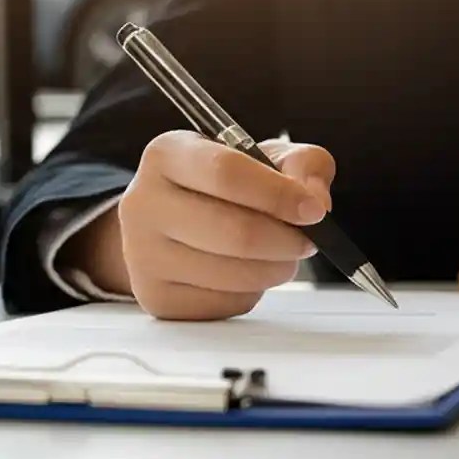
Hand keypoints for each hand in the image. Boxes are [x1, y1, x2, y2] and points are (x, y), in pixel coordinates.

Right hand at [67, 131, 333, 319]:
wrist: (168, 225)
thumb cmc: (221, 188)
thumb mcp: (262, 157)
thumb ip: (301, 164)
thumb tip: (315, 200)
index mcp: (167, 155)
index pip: (227, 172)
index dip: (279, 194)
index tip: (314, 210)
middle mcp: (143, 203)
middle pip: (234, 232)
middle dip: (286, 241)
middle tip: (307, 241)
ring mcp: (143, 255)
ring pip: (232, 274)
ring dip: (275, 269)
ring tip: (281, 256)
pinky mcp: (155, 298)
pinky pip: (224, 304)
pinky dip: (251, 292)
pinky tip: (247, 273)